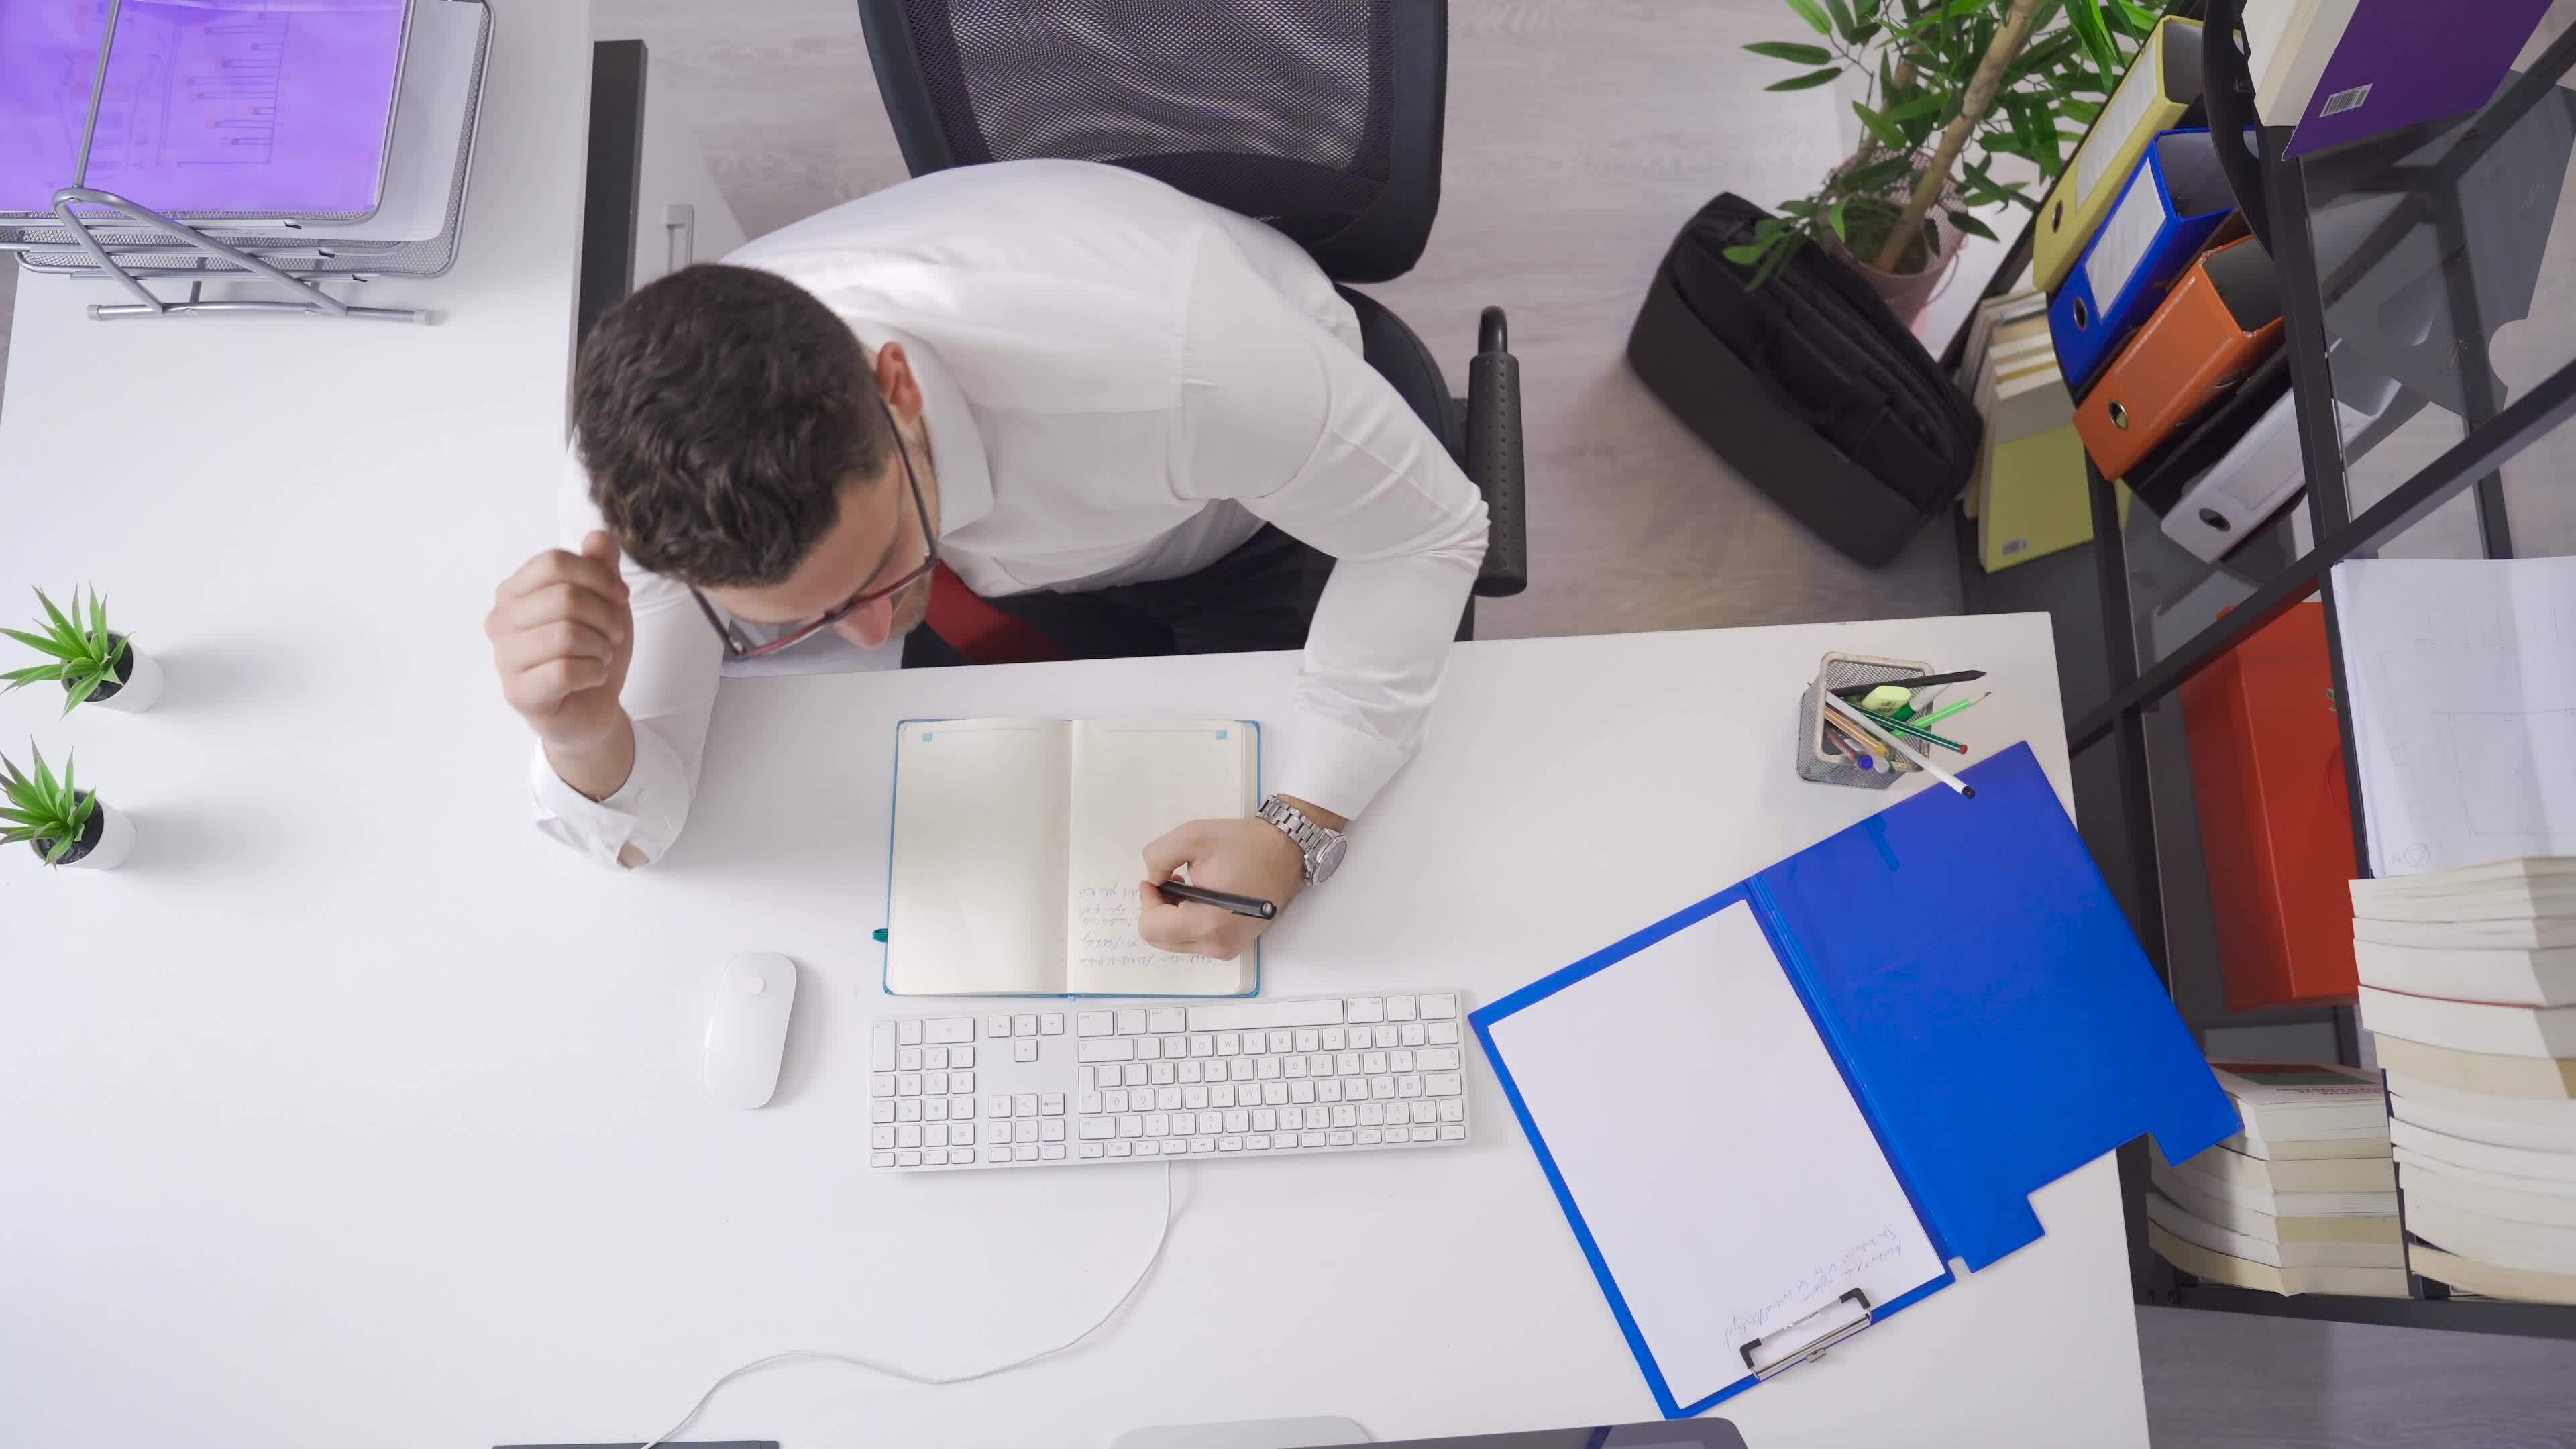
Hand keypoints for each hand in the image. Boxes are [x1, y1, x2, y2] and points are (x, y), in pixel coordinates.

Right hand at [486, 531, 634, 756]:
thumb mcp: (604, 602)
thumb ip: (600, 567)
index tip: (620, 596)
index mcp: (514, 592)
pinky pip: (566, 670)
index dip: (598, 576)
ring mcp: (504, 658)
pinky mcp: (518, 693)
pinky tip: (593, 676)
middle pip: (564, 597)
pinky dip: (594, 672)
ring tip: (601, 656)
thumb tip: (599, 536)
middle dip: (606, 616)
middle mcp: (500, 621)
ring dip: (600, 646)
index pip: (554, 562)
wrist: (592, 708)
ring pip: (566, 634)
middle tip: (613, 634)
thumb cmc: (590, 651)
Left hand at [1138, 817, 1306, 960]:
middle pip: (1160, 939)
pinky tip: (1200, 896)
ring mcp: (1227, 949)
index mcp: (1208, 923)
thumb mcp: (1194, 836)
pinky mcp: (1233, 946)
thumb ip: (1158, 855)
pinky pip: (1193, 940)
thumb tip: (1153, 878)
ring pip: (1175, 941)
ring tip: (1187, 886)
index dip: (1148, 900)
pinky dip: (1187, 921)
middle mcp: (1217, 945)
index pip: (1152, 928)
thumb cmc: (1245, 845)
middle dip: (1157, 909)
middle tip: (1170, 880)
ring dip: (1171, 915)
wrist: (1286, 853)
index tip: (1157, 879)